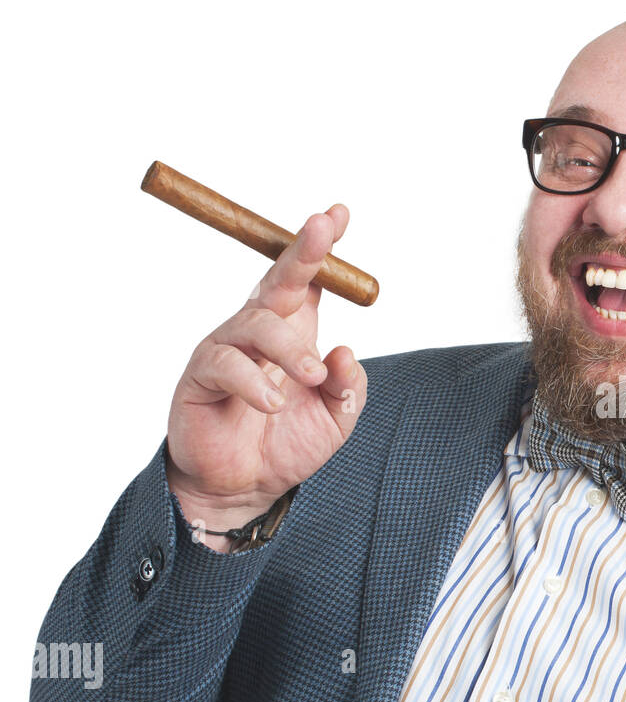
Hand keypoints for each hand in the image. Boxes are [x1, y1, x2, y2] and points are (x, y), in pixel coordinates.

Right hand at [165, 205, 367, 546]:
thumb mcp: (336, 418)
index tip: (337, 213)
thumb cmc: (286, 443)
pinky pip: (225, 364)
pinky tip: (272, 403)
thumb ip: (347, 386)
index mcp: (296, 333)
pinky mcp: (201, 377)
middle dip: (302, 252)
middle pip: (279, 281)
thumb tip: (343, 350)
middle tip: (322, 229)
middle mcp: (260, 333)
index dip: (321, 248)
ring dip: (290, 348)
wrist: (244, 488)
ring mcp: (227, 350)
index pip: (309, 281)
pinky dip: (253, 382)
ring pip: (258, 324)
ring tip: (311, 377)